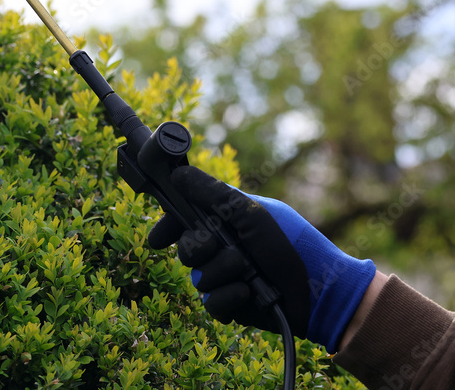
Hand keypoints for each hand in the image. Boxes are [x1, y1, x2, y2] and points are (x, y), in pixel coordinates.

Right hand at [147, 165, 376, 352]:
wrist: (320, 291)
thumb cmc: (291, 244)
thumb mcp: (250, 212)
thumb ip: (211, 192)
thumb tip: (177, 174)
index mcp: (225, 220)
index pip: (184, 219)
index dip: (168, 227)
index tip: (158, 238)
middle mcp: (222, 247)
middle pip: (186, 249)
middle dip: (200, 248)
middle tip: (218, 246)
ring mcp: (226, 276)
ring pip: (198, 277)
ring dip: (222, 272)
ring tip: (248, 271)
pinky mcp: (231, 303)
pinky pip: (211, 302)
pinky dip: (230, 296)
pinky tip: (247, 293)